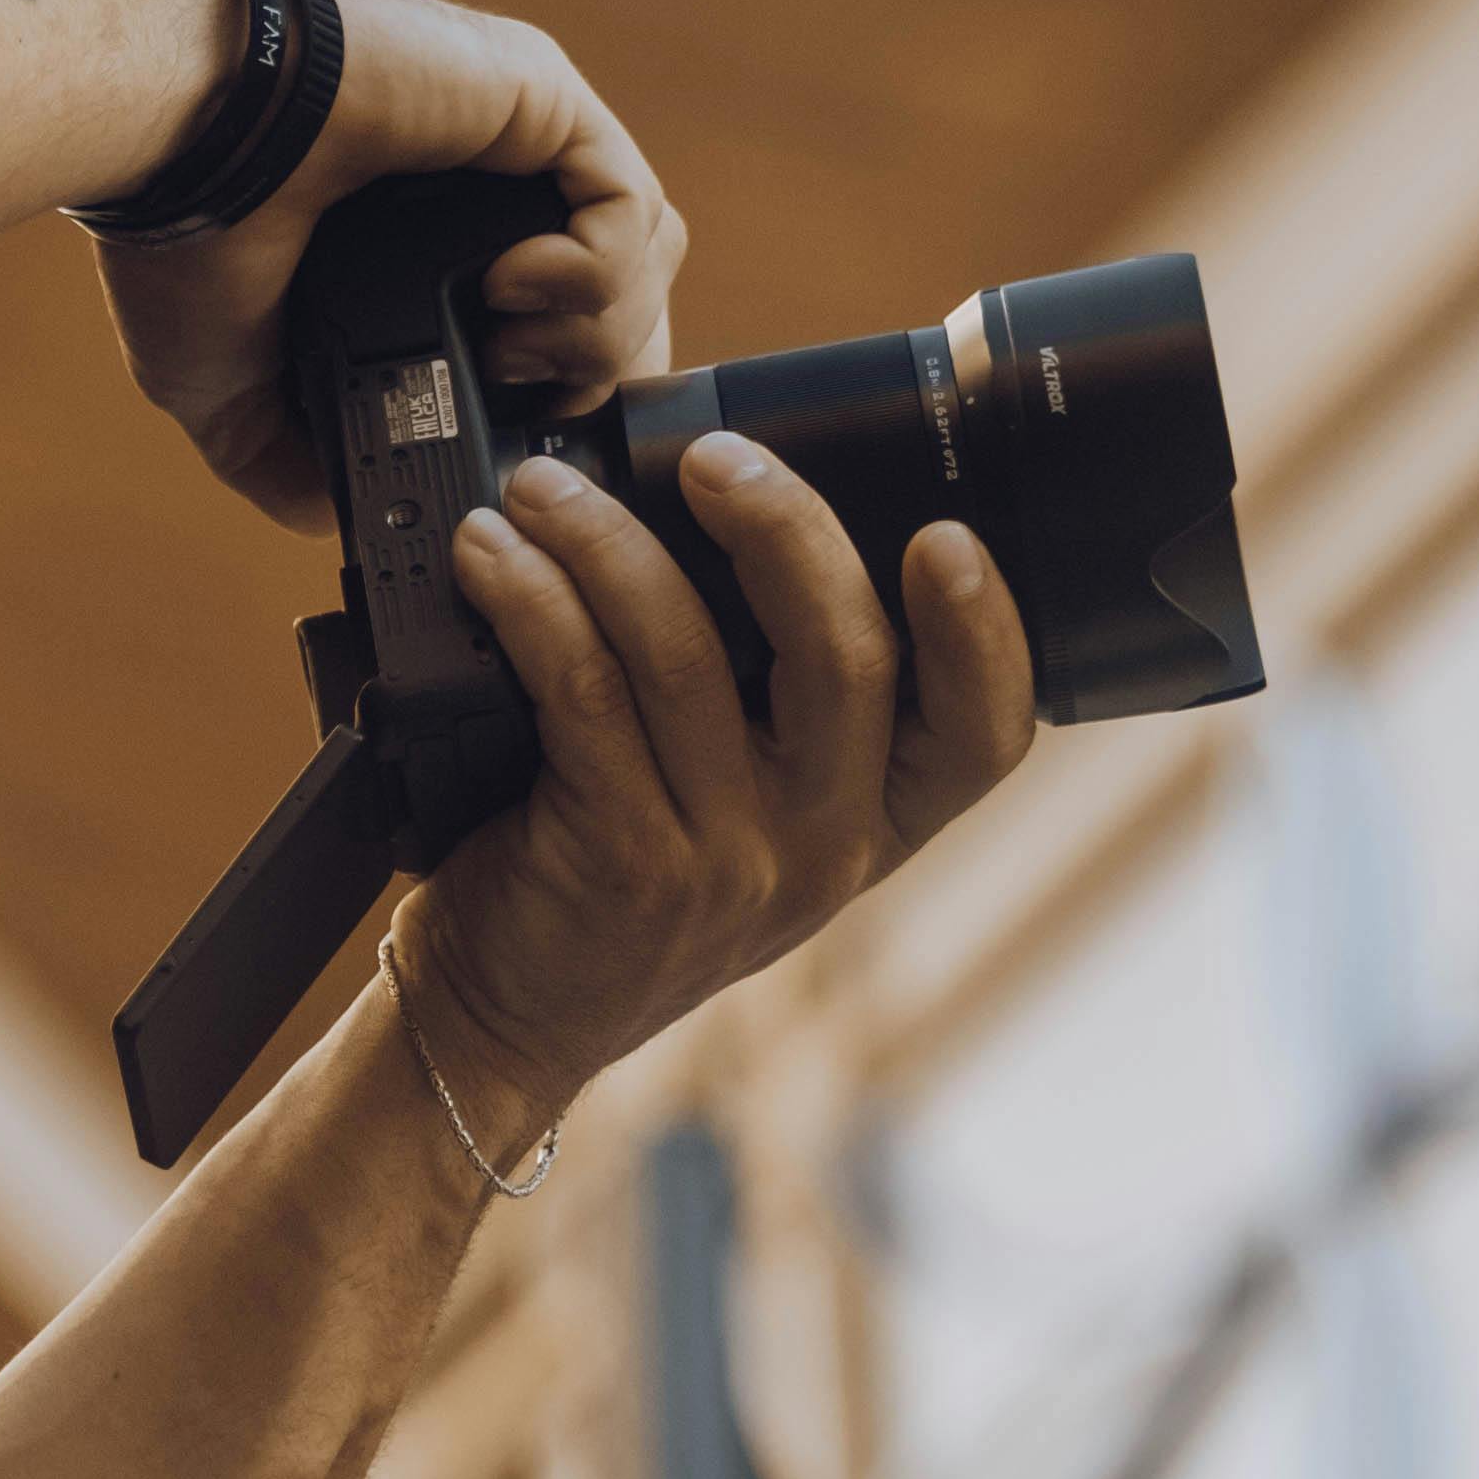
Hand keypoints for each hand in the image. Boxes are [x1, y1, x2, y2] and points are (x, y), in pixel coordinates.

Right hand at [97, 0, 685, 525]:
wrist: (177, 139)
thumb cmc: (183, 241)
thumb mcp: (225, 386)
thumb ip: (287, 452)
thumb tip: (330, 514)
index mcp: (432, 239)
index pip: (560, 326)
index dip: (565, 398)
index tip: (527, 448)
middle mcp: (491, 180)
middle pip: (627, 300)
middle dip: (598, 382)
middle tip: (534, 412)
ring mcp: (526, 138)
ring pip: (644, 262)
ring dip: (595, 337)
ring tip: (506, 346)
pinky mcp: (545, 101)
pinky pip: (631, 209)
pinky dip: (591, 274)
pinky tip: (506, 286)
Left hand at [396, 436, 1038, 1136]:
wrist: (504, 1020)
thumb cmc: (617, 881)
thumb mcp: (742, 820)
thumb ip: (775, 710)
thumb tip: (745, 510)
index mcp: (872, 825)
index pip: (984, 737)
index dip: (985, 633)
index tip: (947, 535)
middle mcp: (818, 848)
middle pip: (844, 658)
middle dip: (782, 527)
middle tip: (714, 458)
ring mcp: (724, 862)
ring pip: (687, 655)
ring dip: (608, 542)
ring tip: (548, 488)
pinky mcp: (621, 862)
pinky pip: (583, 691)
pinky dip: (534, 600)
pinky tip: (494, 556)